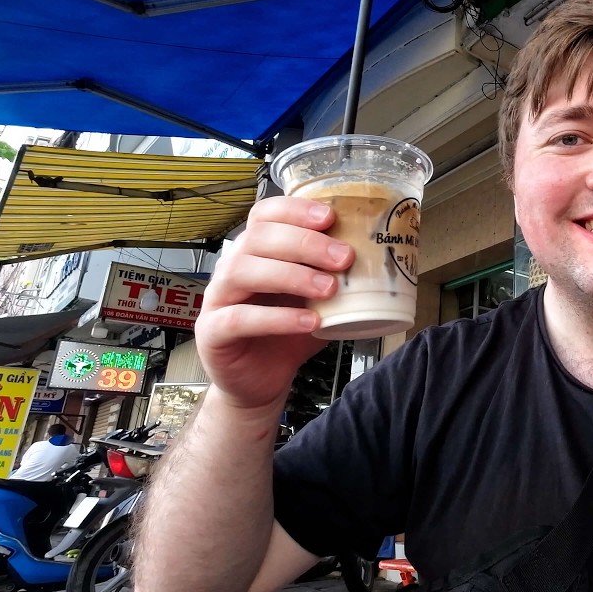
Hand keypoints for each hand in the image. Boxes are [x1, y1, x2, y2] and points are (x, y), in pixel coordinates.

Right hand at [194, 196, 352, 409]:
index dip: (294, 210)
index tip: (330, 217)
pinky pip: (239, 318)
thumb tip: (379, 257)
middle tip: (343, 257)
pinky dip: (277, 318)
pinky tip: (309, 321)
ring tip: (329, 288)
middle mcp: (232, 267)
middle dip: (305, 243)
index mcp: (255, 251)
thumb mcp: (317, 300)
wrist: (261, 381)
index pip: (265, 214)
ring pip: (244, 271)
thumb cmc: (288, 334)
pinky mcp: (213, 332)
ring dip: (292, 275)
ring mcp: (217, 299)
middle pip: (258, 238)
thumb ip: (335, 277)